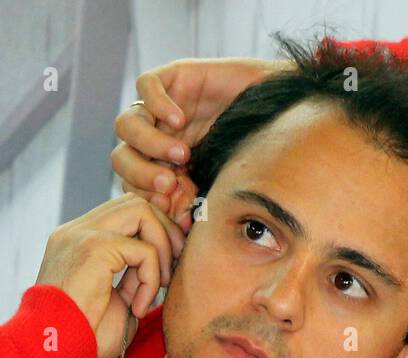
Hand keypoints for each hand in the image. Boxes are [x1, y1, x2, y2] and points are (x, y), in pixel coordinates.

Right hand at [35, 194, 185, 357]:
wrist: (53, 354)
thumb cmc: (83, 338)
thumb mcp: (116, 300)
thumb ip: (135, 274)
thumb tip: (166, 257)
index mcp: (77, 241)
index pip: (124, 212)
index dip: (155, 230)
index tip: (170, 262)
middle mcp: (76, 231)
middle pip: (136, 203)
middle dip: (166, 232)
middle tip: (172, 271)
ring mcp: (83, 234)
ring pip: (141, 212)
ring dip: (163, 247)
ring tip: (161, 286)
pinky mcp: (94, 247)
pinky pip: (144, 250)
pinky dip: (151, 278)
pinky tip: (137, 306)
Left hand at [112, 57, 290, 231]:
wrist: (285, 109)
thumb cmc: (257, 150)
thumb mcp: (223, 183)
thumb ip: (200, 204)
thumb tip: (181, 230)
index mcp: (163, 166)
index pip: (134, 185)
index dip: (147, 198)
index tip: (171, 208)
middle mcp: (156, 138)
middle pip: (122, 157)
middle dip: (142, 175)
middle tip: (170, 184)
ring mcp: (161, 108)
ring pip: (127, 124)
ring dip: (149, 144)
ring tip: (181, 154)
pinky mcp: (172, 77)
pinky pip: (146, 87)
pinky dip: (156, 104)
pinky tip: (179, 119)